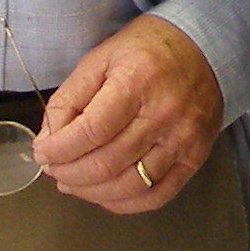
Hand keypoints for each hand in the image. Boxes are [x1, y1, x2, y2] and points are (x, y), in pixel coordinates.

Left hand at [35, 13, 224, 213]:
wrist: (206, 47)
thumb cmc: (148, 49)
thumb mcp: (101, 58)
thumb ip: (70, 98)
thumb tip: (48, 141)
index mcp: (137, 81)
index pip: (89, 132)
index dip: (58, 150)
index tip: (42, 153)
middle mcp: (164, 114)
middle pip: (106, 163)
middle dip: (68, 172)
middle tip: (53, 168)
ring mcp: (183, 139)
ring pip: (128, 185)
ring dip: (90, 192)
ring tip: (72, 182)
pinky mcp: (196, 156)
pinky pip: (157, 195)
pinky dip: (125, 203)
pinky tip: (105, 194)